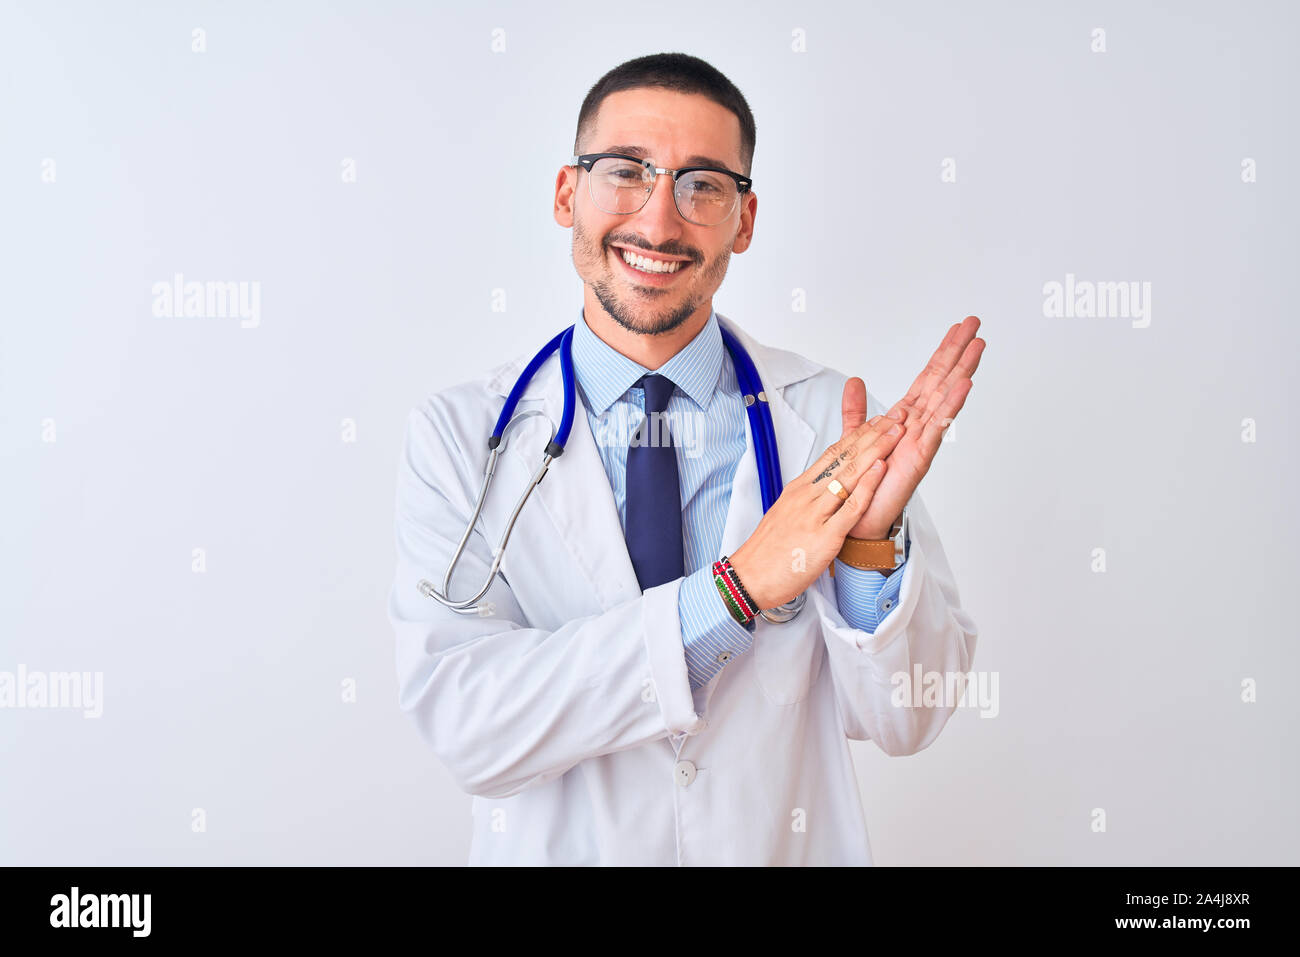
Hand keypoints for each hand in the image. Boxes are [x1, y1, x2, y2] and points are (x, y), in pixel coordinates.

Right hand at [728, 414, 905, 608]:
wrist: (750, 577)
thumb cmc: (767, 552)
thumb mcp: (785, 514)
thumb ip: (805, 499)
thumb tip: (821, 489)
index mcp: (798, 489)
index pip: (832, 454)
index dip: (856, 435)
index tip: (875, 422)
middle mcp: (806, 496)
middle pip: (844, 458)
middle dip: (872, 435)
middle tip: (895, 417)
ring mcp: (815, 514)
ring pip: (850, 475)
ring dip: (876, 451)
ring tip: (895, 432)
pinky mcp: (825, 536)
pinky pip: (851, 507)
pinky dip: (868, 486)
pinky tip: (881, 469)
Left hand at [841, 316, 984, 538]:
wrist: (859, 520)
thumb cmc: (866, 483)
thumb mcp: (856, 437)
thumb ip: (857, 411)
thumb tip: (854, 382)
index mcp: (905, 418)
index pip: (928, 378)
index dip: (942, 352)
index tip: (957, 329)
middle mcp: (918, 426)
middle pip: (942, 381)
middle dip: (958, 352)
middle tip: (975, 324)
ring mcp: (922, 440)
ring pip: (945, 399)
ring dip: (962, 371)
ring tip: (977, 346)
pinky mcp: (920, 456)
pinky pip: (937, 427)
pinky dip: (950, 405)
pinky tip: (964, 385)